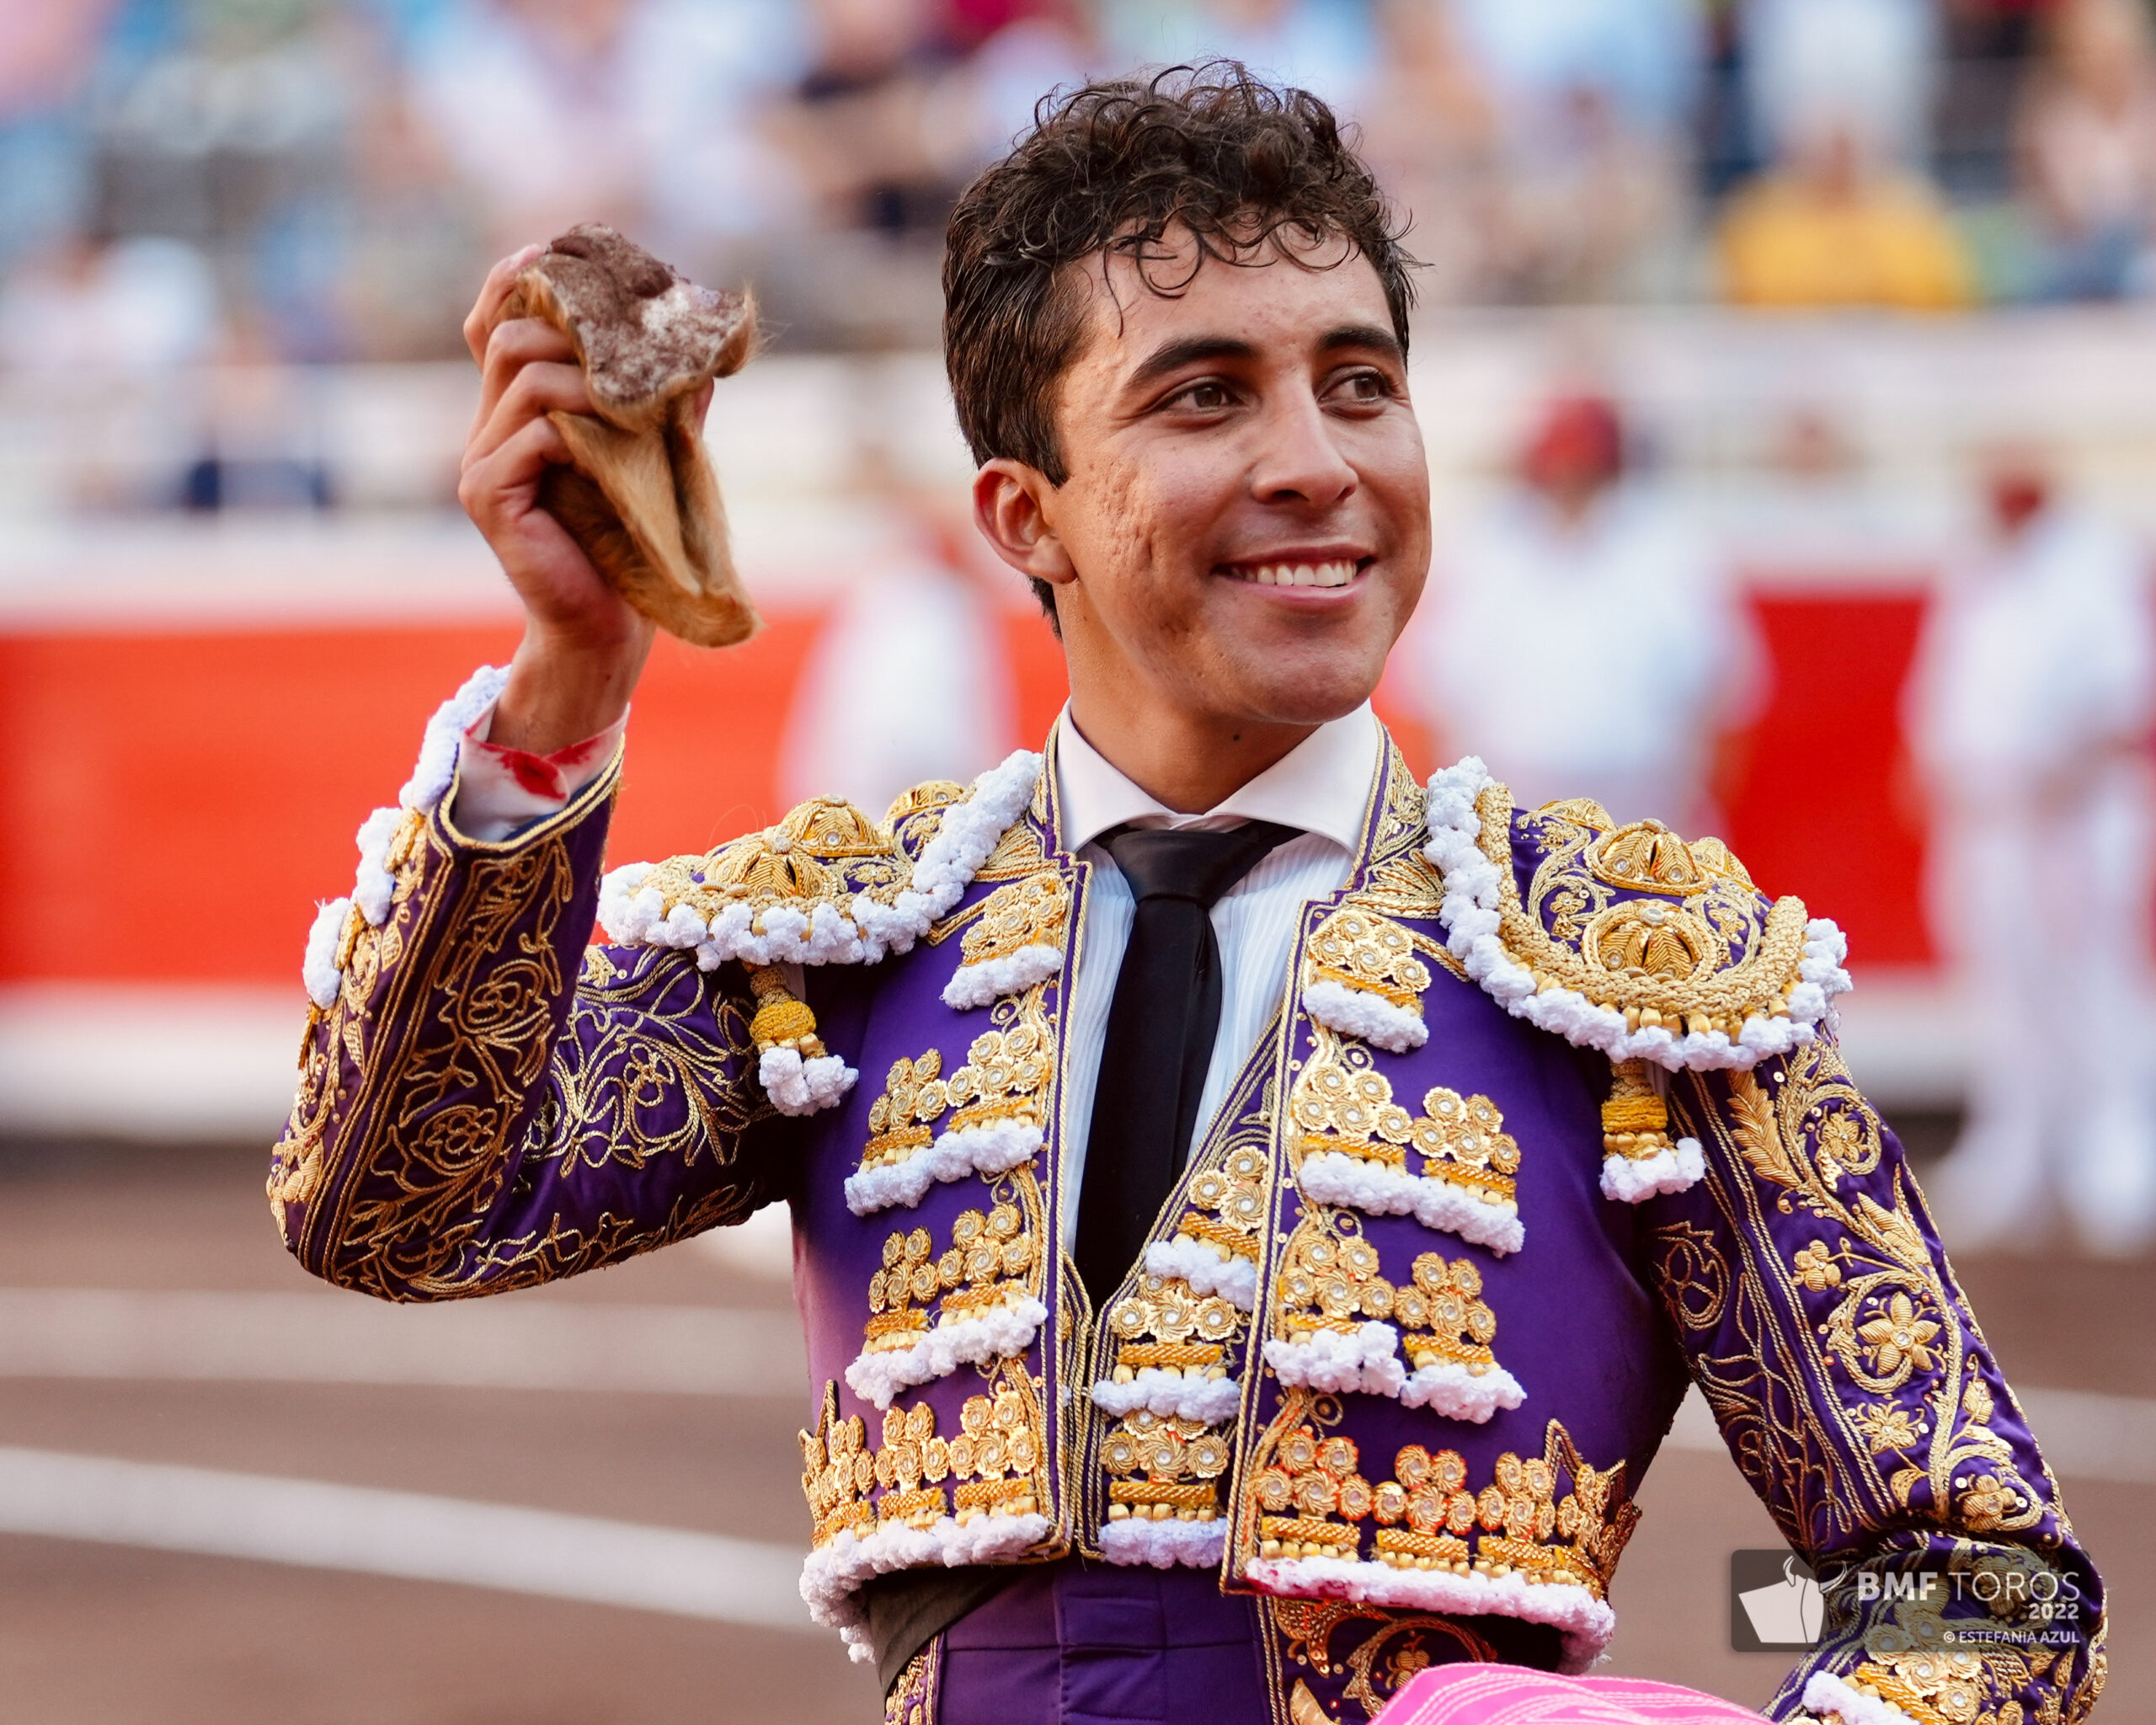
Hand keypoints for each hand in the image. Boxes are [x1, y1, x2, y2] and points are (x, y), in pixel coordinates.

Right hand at [457, 245, 660, 753]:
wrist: (608, 630)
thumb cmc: (634, 546)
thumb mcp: (656, 456)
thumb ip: (665, 402)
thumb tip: (705, 350)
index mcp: (516, 411)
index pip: (494, 320)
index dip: (521, 279)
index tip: (565, 251)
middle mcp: (487, 429)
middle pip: (508, 334)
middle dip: (573, 325)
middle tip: (637, 340)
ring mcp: (480, 462)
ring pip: (522, 374)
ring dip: (591, 376)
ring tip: (641, 402)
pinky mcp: (489, 496)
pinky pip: (530, 431)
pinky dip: (579, 423)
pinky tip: (619, 441)